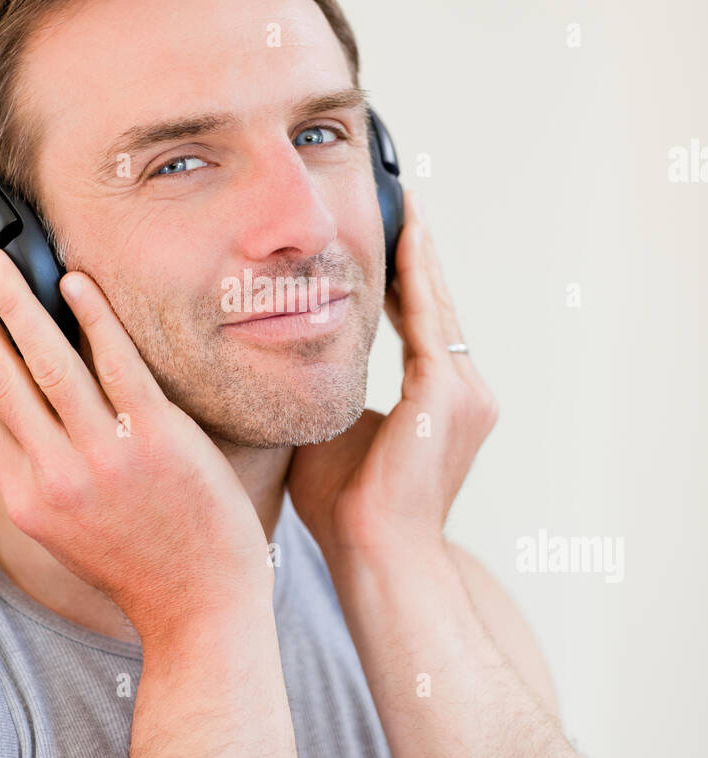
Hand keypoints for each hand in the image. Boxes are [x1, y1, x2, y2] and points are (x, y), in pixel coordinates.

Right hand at [0, 248, 270, 644]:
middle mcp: (58, 475)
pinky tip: (76, 285)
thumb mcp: (66, 531)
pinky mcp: (158, 436)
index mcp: (29, 498)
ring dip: (16, 303)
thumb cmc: (140, 564)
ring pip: (48, 362)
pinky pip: (119, 363)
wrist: (201, 605)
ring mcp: (108, 455)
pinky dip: (94, 318)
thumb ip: (37, 476)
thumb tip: (15, 420)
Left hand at [287, 191, 498, 560]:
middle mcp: (467, 391)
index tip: (387, 235)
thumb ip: (329, 384)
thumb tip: (290, 348)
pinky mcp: (447, 394)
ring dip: (418, 254)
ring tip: (405, 206)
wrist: (376, 558)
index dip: (406, 276)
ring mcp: (465, 393)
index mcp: (445, 400)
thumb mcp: (336, 428)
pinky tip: (405, 239)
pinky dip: (417, 277)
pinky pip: (431, 320)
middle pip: (438, 302)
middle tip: (401, 199)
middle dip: (416, 252)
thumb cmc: (348, 509)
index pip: (425, 321)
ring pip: (438, 303)